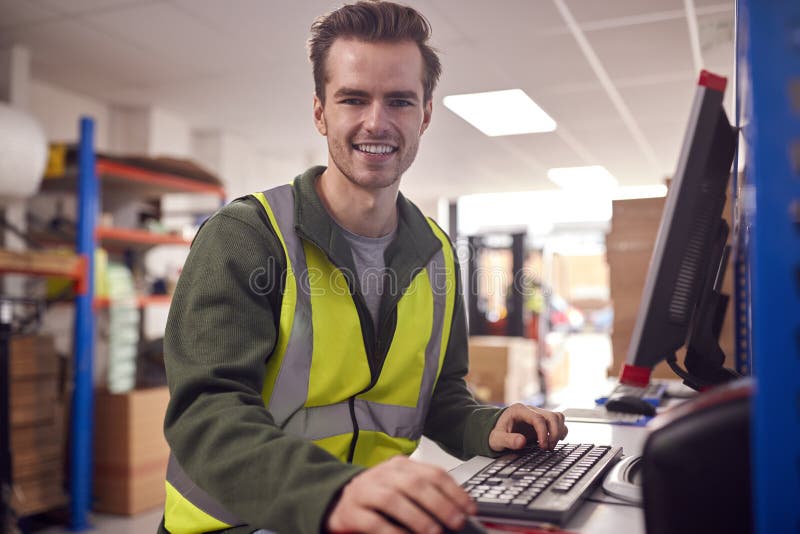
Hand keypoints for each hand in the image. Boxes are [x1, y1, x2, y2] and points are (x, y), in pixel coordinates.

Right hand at [326, 455, 475, 533]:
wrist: (337, 500)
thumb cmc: (376, 496)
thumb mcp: (402, 487)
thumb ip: (425, 494)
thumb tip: (458, 511)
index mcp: (401, 466)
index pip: (433, 473)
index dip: (454, 491)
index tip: (469, 509)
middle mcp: (384, 474)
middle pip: (415, 484)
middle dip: (440, 504)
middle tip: (457, 522)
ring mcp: (366, 491)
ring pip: (394, 500)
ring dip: (418, 517)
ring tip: (434, 532)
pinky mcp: (352, 512)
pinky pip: (374, 522)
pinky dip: (393, 532)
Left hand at [489, 403, 567, 451]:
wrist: (496, 431)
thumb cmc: (496, 434)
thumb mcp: (497, 439)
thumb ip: (508, 440)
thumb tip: (522, 442)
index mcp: (519, 410)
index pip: (538, 418)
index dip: (543, 433)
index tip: (542, 446)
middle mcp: (530, 410)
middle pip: (552, 416)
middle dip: (554, 433)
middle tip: (548, 448)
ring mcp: (538, 415)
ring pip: (557, 417)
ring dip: (559, 431)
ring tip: (551, 446)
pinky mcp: (542, 422)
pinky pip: (558, 422)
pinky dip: (560, 431)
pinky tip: (554, 441)